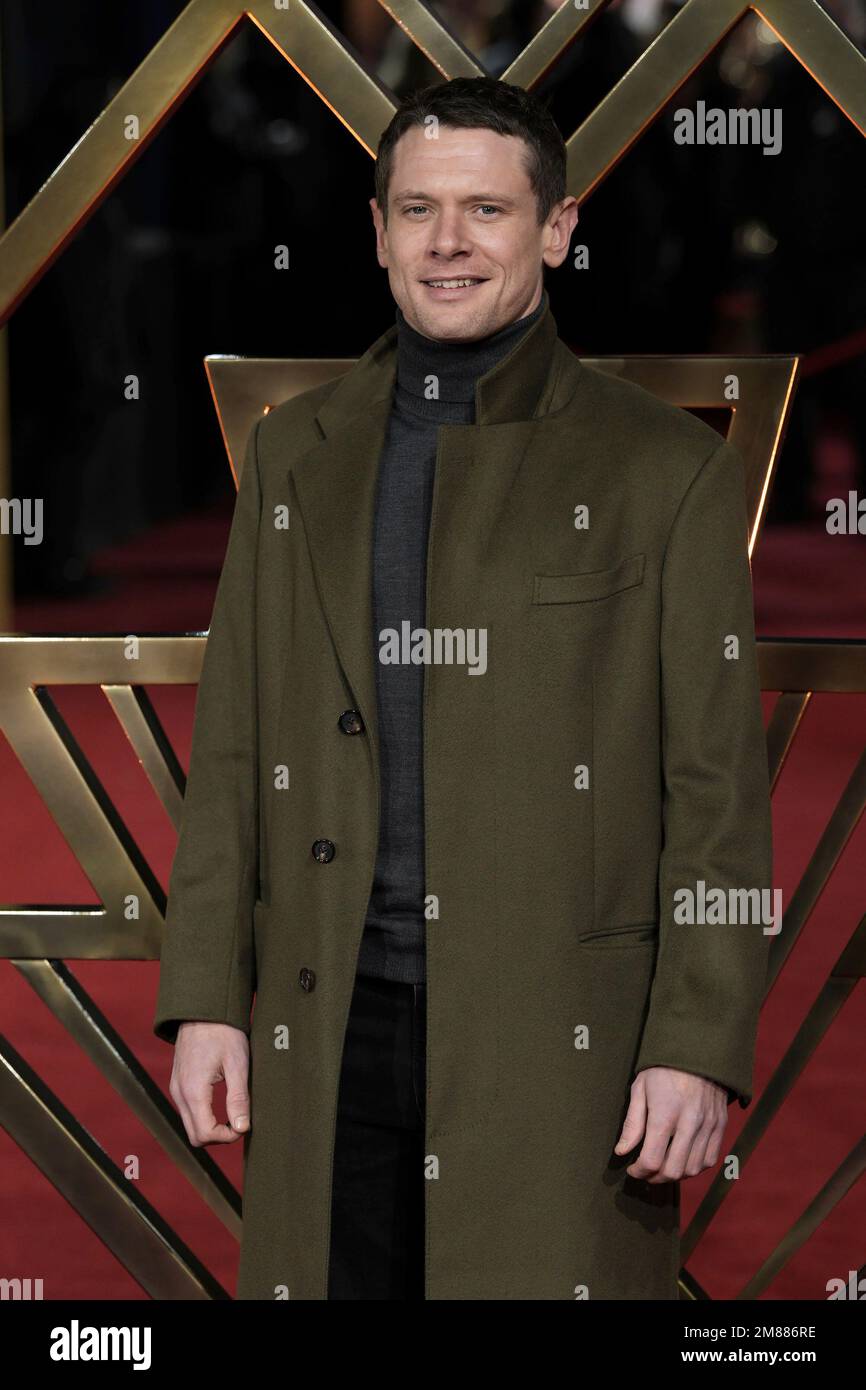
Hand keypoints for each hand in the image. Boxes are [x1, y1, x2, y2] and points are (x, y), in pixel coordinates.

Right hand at [170, 1021, 250, 1145]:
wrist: (203, 1010)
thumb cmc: (223, 1033)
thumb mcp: (237, 1064)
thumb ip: (238, 1099)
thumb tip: (242, 1128)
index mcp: (193, 1091)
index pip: (205, 1134)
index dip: (226, 1137)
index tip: (243, 1126)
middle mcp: (179, 1093)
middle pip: (194, 1135)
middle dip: (218, 1136)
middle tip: (239, 1122)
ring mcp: (176, 1089)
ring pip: (189, 1125)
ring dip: (210, 1127)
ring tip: (232, 1112)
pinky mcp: (177, 1084)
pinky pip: (187, 1111)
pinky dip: (202, 1116)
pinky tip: (219, 1105)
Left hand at [613, 1066, 727, 1182]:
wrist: (697, 1050)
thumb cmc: (663, 1069)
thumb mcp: (640, 1088)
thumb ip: (632, 1124)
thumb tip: (622, 1151)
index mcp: (665, 1114)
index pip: (651, 1160)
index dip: (638, 1171)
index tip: (632, 1168)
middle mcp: (689, 1123)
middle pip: (673, 1170)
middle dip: (655, 1178)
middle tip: (646, 1172)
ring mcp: (708, 1126)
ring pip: (693, 1169)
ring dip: (675, 1175)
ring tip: (663, 1166)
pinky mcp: (720, 1125)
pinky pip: (710, 1159)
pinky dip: (695, 1167)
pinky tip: (683, 1160)